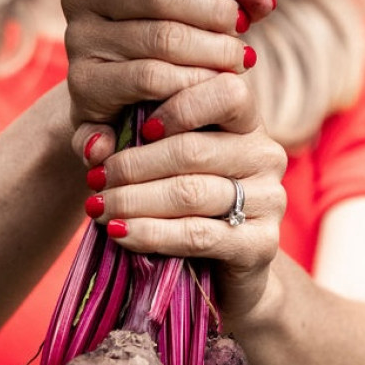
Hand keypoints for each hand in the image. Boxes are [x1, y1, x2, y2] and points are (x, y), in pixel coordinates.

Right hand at [62, 0, 273, 160]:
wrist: (135, 108)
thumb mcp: (202, 9)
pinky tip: (213, 84)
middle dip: (209, 11)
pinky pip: (148, 77)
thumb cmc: (173, 44)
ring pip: (159, 37)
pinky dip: (190, 81)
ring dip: (210, 50)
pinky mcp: (84, 82)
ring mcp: (79, 38)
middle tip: (241, 28)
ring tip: (238, 59)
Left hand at [80, 71, 287, 321]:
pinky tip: (119, 232)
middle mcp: (265, 155)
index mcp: (247, 122)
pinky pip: (197, 234)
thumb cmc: (182, 203)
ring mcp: (269, 200)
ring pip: (190, 192)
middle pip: (193, 149)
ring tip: (99, 207)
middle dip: (133, 165)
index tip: (141, 129)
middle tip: (97, 180)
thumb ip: (125, 140)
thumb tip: (95, 147)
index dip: (180, 105)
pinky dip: (150, 233)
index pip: (227, 92)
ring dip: (133, 200)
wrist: (222, 273)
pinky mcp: (261, 244)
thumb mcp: (156, 161)